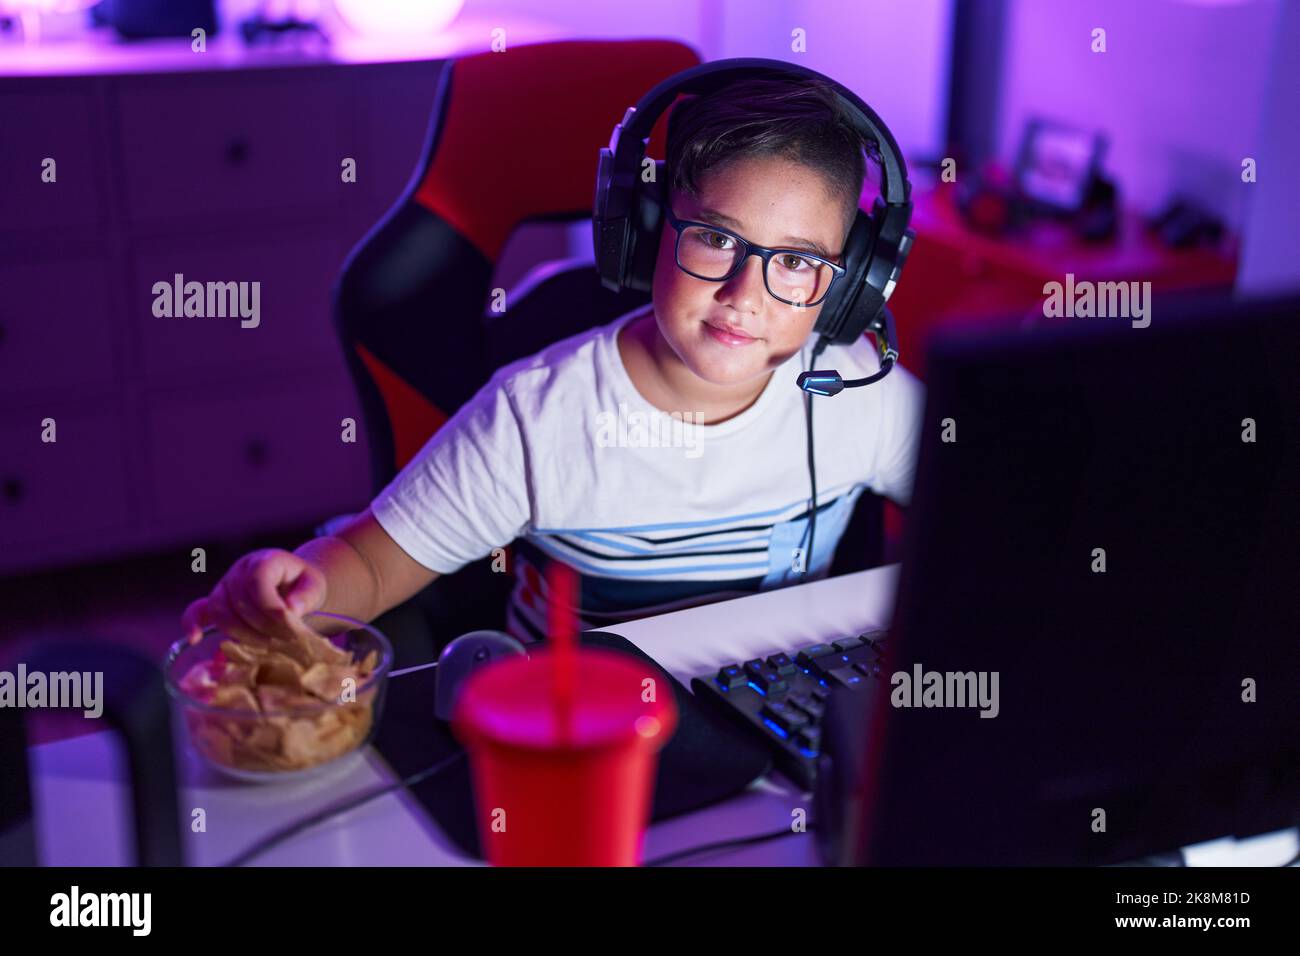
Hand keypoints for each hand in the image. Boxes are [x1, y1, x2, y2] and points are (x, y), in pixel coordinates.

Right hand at [181, 549, 326, 644]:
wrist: (292, 585)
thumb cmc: (303, 585)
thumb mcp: (314, 585)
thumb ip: (306, 595)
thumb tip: (291, 609)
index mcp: (263, 561)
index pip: (258, 582)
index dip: (271, 607)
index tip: (290, 627)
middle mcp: (239, 571)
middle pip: (239, 602)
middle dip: (263, 627)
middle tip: (286, 641)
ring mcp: (224, 586)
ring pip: (221, 613)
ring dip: (243, 634)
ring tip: (268, 645)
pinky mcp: (215, 602)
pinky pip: (196, 611)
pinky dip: (192, 624)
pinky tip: (195, 639)